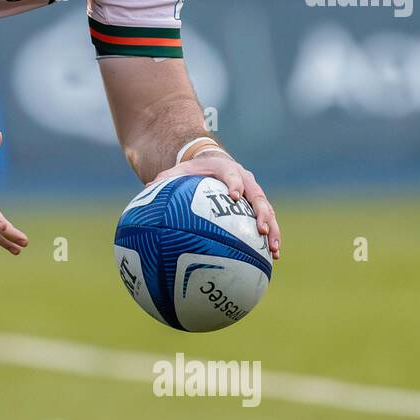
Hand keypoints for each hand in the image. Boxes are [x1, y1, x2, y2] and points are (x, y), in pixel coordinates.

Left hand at [150, 152, 280, 259]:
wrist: (212, 162)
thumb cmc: (193, 171)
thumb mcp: (179, 172)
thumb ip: (165, 179)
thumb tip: (147, 189)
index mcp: (226, 169)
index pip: (233, 176)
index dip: (235, 185)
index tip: (234, 197)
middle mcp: (245, 180)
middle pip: (258, 196)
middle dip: (262, 214)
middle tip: (262, 230)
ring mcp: (254, 193)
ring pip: (268, 212)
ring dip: (273, 231)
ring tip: (273, 251)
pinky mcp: (257, 206)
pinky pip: (267, 222)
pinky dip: (270, 238)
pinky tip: (271, 257)